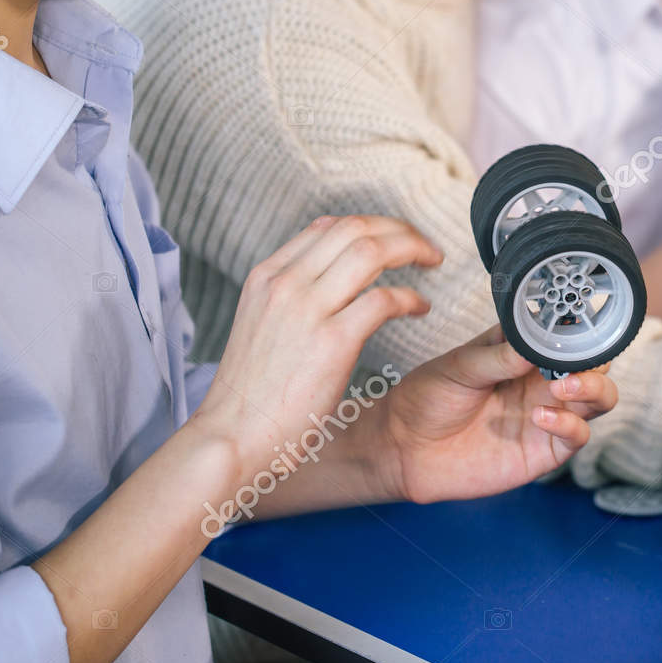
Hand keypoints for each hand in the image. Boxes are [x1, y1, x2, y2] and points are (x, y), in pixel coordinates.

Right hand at [190, 215, 441, 476]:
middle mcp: (285, 283)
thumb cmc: (250, 395)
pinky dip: (411, 298)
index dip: (371, 226)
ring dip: (412, 249)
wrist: (231, 436)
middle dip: (399, 229)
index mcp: (266, 277)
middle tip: (423, 244)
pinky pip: (385, 299)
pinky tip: (420, 308)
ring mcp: (308, 309)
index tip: (394, 239)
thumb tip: (330, 285)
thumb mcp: (260, 327)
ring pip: (373, 250)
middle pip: (355, 228)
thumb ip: (290, 299)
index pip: (327, 226)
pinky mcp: (332, 341)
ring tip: (431, 262)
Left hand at [375, 327, 618, 503]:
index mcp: (523, 353)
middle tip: (572, 363)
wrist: (403, 448)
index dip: (580, 329)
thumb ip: (499, 356)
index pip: (568, 335)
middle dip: (594, 360)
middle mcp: (541, 382)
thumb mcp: (459, 366)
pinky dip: (570, 425)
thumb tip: (537, 342)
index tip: (575, 327)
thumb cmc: (426, 399)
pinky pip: (577, 436)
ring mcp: (547, 415)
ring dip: (592, 389)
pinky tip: (540, 418)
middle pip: (595, 365)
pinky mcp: (543, 451)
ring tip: (563, 388)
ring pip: (598, 399)